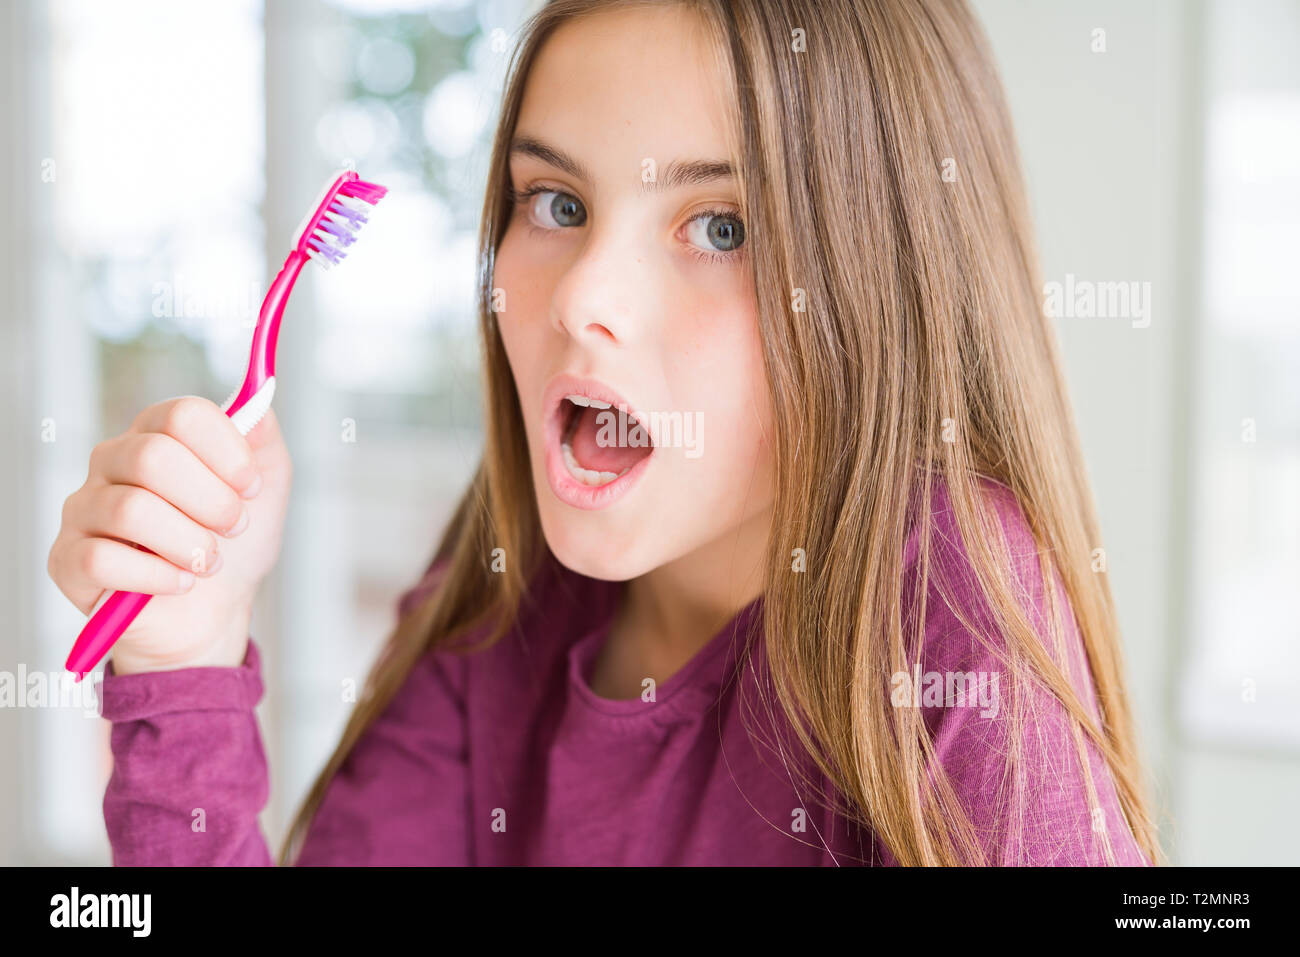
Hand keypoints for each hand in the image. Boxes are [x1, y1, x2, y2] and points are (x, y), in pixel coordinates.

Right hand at [48, 396, 292, 673]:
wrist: (214, 611)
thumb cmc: (234, 542)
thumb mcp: (267, 486)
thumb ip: (262, 438)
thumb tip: (257, 403)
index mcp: (156, 434)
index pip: (182, 414)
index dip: (227, 452)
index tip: (252, 487)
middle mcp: (111, 461)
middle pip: (153, 458)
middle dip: (212, 502)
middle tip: (235, 528)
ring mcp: (84, 509)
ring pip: (132, 511)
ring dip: (190, 543)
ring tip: (211, 561)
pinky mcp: (67, 560)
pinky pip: (103, 559)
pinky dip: (158, 576)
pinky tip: (181, 582)